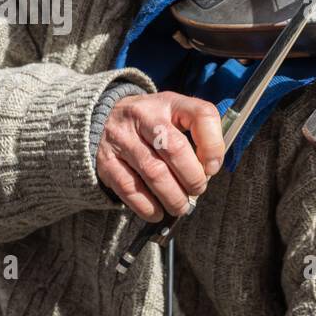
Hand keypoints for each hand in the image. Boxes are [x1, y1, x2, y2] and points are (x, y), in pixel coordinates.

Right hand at [97, 92, 225, 221]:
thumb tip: (208, 173)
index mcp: (169, 103)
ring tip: (180, 206)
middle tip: (197, 190)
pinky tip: (157, 212)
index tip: (212, 167)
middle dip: (193, 178)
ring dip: (172, 197)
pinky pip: (129, 188)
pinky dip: (147, 206)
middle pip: (176, 150)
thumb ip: (196, 137)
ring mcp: (122, 138)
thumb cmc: (150, 123)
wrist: (102, 117)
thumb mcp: (173, 115)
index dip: (213, 145)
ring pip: (154, 173)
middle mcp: (144, 116)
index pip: (202, 115)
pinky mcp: (106, 160)